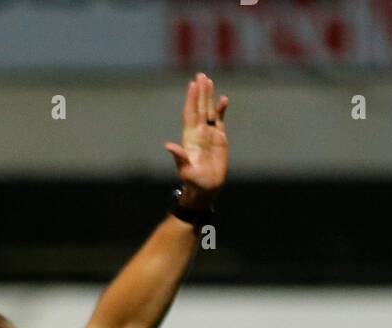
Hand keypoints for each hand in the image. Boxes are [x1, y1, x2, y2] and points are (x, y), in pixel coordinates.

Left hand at [164, 72, 228, 209]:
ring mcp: (209, 134)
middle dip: (199, 92)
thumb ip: (178, 157)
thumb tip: (168, 146)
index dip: (191, 99)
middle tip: (200, 75)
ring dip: (208, 96)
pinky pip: (220, 120)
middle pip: (199, 108)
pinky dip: (221, 110)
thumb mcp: (185, 170)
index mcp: (189, 138)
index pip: (190, 114)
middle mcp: (199, 133)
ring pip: (209, 111)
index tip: (192, 85)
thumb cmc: (193, 182)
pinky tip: (223, 99)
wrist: (206, 188)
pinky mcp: (220, 138)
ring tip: (208, 80)